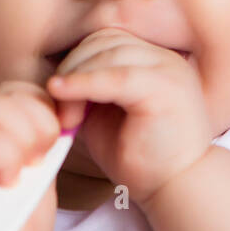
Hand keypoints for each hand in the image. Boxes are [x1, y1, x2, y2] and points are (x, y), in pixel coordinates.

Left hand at [46, 27, 212, 205]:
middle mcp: (166, 59)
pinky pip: (117, 76)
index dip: (77, 61)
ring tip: (67, 117)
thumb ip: (86, 92)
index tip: (58, 96)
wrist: (175, 191)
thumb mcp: (105, 117)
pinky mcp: (166, 88)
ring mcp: (169, 71)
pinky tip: (62, 94)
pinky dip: (84, 83)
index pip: (107, 40)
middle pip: (105, 40)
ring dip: (76, 78)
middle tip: (60, 110)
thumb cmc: (142, 160)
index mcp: (155, 62)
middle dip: (73, 68)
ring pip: (109, 53)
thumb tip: (54, 79)